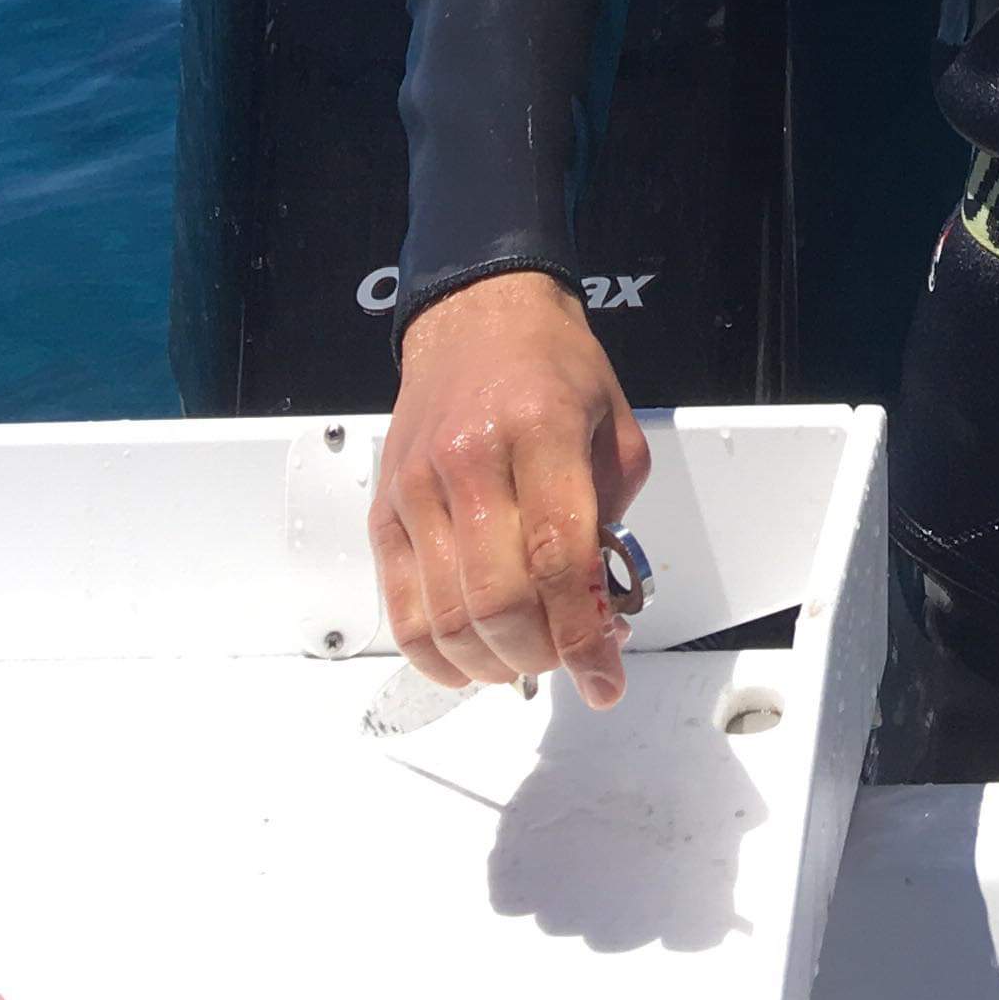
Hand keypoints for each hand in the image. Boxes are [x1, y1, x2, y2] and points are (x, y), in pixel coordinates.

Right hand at [368, 272, 651, 708]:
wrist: (476, 319)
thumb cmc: (553, 369)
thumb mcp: (614, 427)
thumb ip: (612, 517)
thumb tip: (600, 608)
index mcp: (541, 428)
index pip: (559, 559)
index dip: (585, 636)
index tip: (606, 679)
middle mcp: (471, 460)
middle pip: (500, 602)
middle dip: (544, 654)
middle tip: (572, 657)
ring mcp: (418, 489)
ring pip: (448, 619)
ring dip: (496, 664)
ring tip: (530, 654)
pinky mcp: (384, 513)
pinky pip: (403, 612)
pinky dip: (439, 657)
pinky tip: (474, 659)